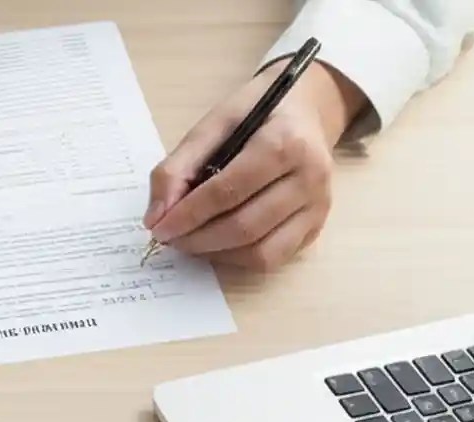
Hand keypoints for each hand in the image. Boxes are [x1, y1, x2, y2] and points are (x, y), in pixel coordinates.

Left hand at [144, 60, 364, 270]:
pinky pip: (273, 259)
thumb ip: (180, 166)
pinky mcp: (317, 228)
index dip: (188, 214)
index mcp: (285, 142)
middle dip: (198, 239)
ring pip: (261, 253)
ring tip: (191, 242)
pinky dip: (238, 259)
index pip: (228, 190)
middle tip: (170, 239)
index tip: (159, 228)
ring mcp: (318, 207)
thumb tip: (156, 216)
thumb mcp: (215, 122)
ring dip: (217, 254)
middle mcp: (310, 178)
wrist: (309, 110)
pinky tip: (218, 244)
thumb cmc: (258, 112)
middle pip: (245, 227)